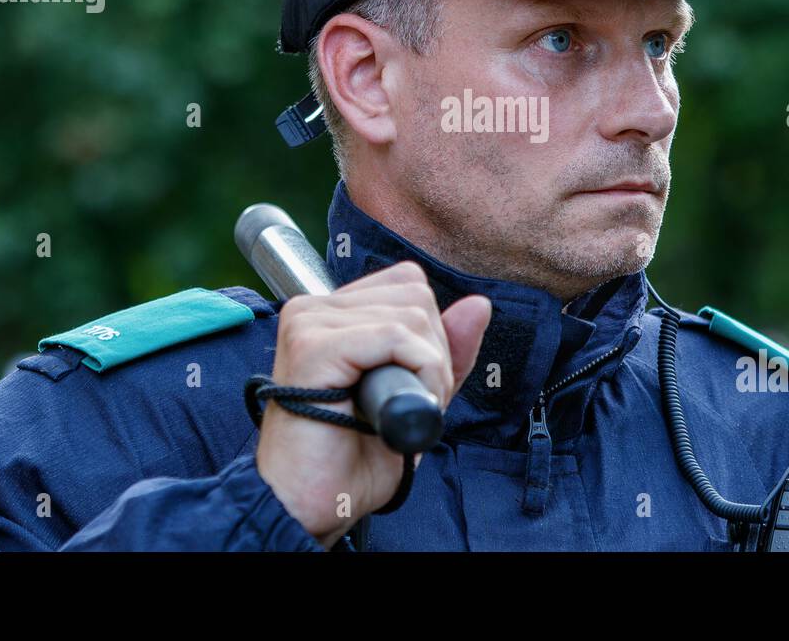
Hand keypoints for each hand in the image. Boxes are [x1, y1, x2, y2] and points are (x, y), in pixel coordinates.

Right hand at [255, 260, 490, 546]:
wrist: (313, 505)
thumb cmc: (352, 457)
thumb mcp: (415, 395)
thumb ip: (445, 349)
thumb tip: (479, 304)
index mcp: (333, 312)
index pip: (408, 284)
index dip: (429, 335)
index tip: (414, 384)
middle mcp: (315, 308)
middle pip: (416, 295)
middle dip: (433, 354)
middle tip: (407, 404)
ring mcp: (309, 323)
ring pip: (412, 315)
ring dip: (428, 370)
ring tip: (397, 411)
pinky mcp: (313, 346)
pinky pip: (396, 335)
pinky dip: (419, 374)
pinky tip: (399, 409)